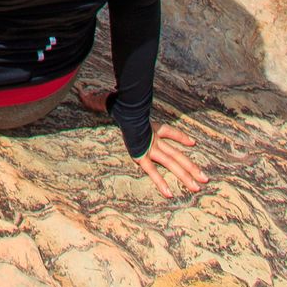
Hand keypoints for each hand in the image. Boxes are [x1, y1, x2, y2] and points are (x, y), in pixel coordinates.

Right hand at [77, 89, 211, 197]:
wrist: (124, 105)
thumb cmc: (117, 102)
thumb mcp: (107, 101)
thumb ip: (96, 99)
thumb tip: (80, 92)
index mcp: (150, 127)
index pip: (168, 133)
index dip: (180, 138)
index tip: (193, 143)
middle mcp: (154, 139)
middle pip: (176, 155)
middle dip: (191, 167)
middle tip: (206, 180)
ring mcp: (151, 147)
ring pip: (172, 163)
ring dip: (187, 175)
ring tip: (200, 186)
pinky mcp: (143, 154)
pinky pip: (153, 170)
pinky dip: (160, 182)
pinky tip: (169, 194)